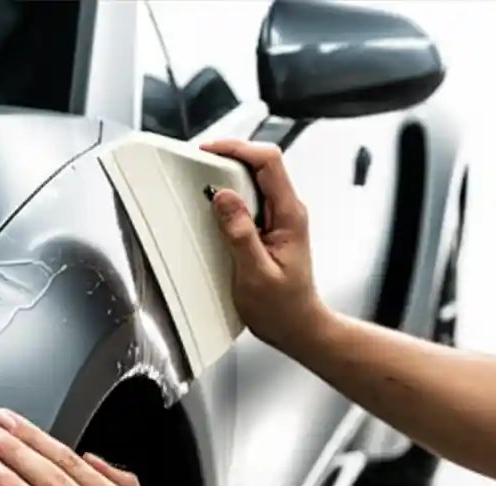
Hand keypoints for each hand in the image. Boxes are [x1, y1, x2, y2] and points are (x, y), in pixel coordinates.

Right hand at [201, 138, 330, 351]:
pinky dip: (228, 196)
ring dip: (227, 176)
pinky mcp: (268, 227)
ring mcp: (279, 218)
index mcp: (290, 215)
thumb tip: (224, 198)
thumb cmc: (282, 308)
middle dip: (229, 157)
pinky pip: (249, 200)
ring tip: (201, 179)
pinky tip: (213, 204)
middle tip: (199, 161)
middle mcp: (287, 211)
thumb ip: (240, 234)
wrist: (296, 327)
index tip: (209, 151)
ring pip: (254, 180)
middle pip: (260, 164)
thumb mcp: (256, 273)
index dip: (238, 149)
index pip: (269, 162)